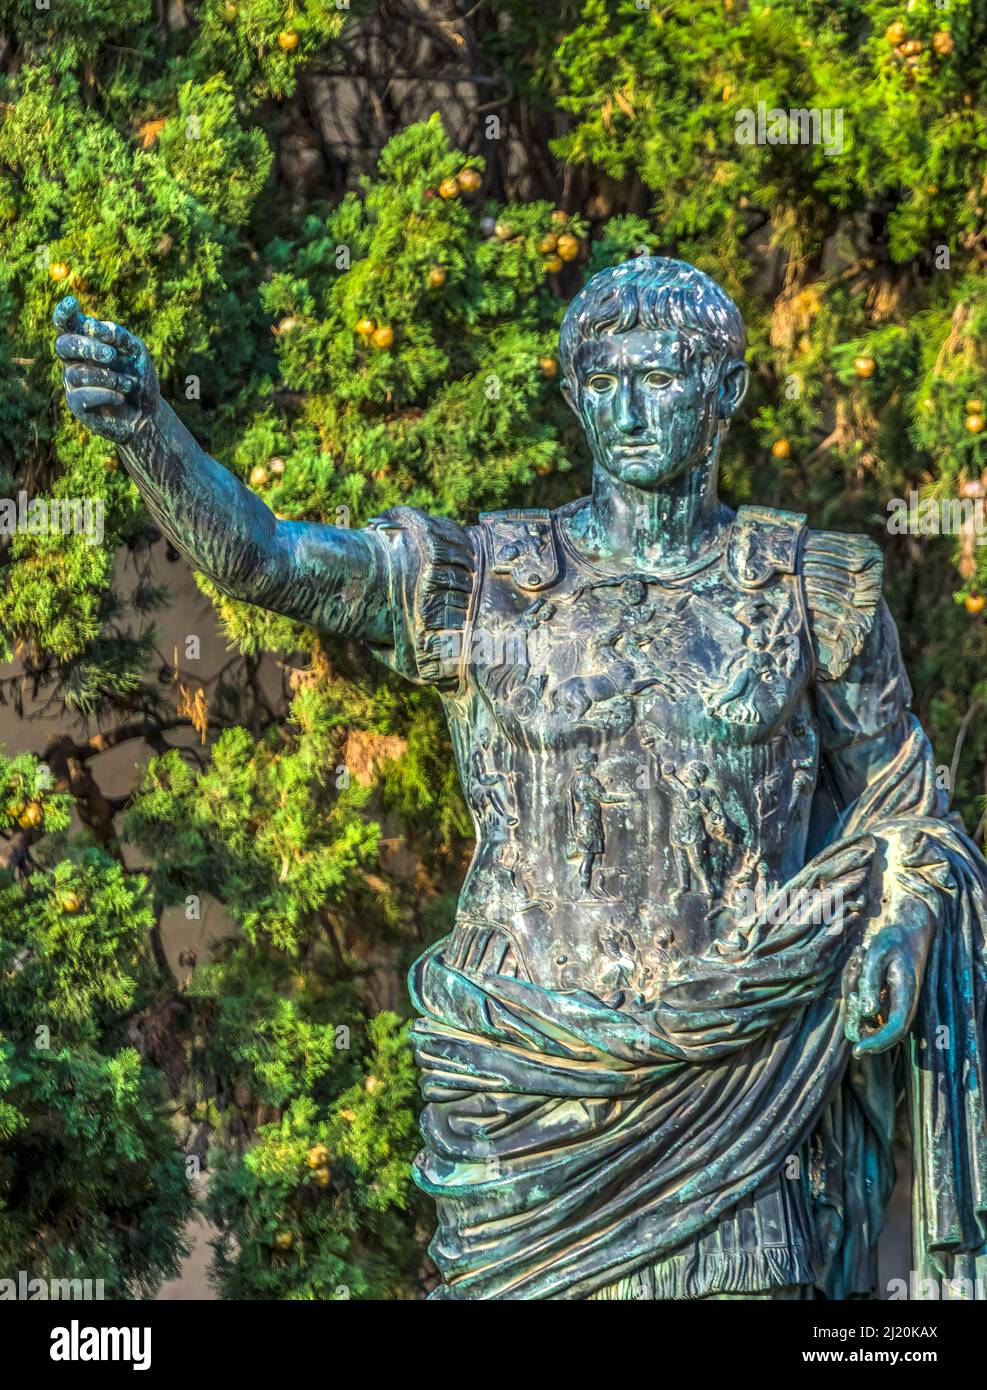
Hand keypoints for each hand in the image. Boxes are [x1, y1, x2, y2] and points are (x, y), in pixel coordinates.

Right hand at [54, 297, 159, 443]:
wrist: (148, 414)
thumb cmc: (139, 378)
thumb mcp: (135, 352)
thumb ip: (117, 336)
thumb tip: (90, 325)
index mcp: (85, 342)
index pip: (66, 325)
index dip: (64, 314)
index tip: (72, 304)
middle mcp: (74, 360)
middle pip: (64, 345)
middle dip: (87, 347)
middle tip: (111, 355)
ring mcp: (73, 383)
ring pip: (77, 373)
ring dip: (108, 377)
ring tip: (128, 384)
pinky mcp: (76, 405)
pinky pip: (82, 395)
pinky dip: (106, 394)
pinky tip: (121, 397)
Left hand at [844, 917, 930, 1057]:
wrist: (906, 934)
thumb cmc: (893, 942)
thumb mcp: (878, 954)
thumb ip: (871, 982)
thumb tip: (867, 1013)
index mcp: (907, 998)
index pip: (894, 1031)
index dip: (876, 1044)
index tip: (856, 1051)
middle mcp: (900, 1008)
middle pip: (872, 1031)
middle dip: (853, 1010)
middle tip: (856, 969)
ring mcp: (890, 1007)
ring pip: (861, 1017)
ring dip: (852, 991)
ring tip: (860, 959)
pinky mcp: (880, 1003)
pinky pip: (858, 1005)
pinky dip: (852, 987)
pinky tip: (859, 963)